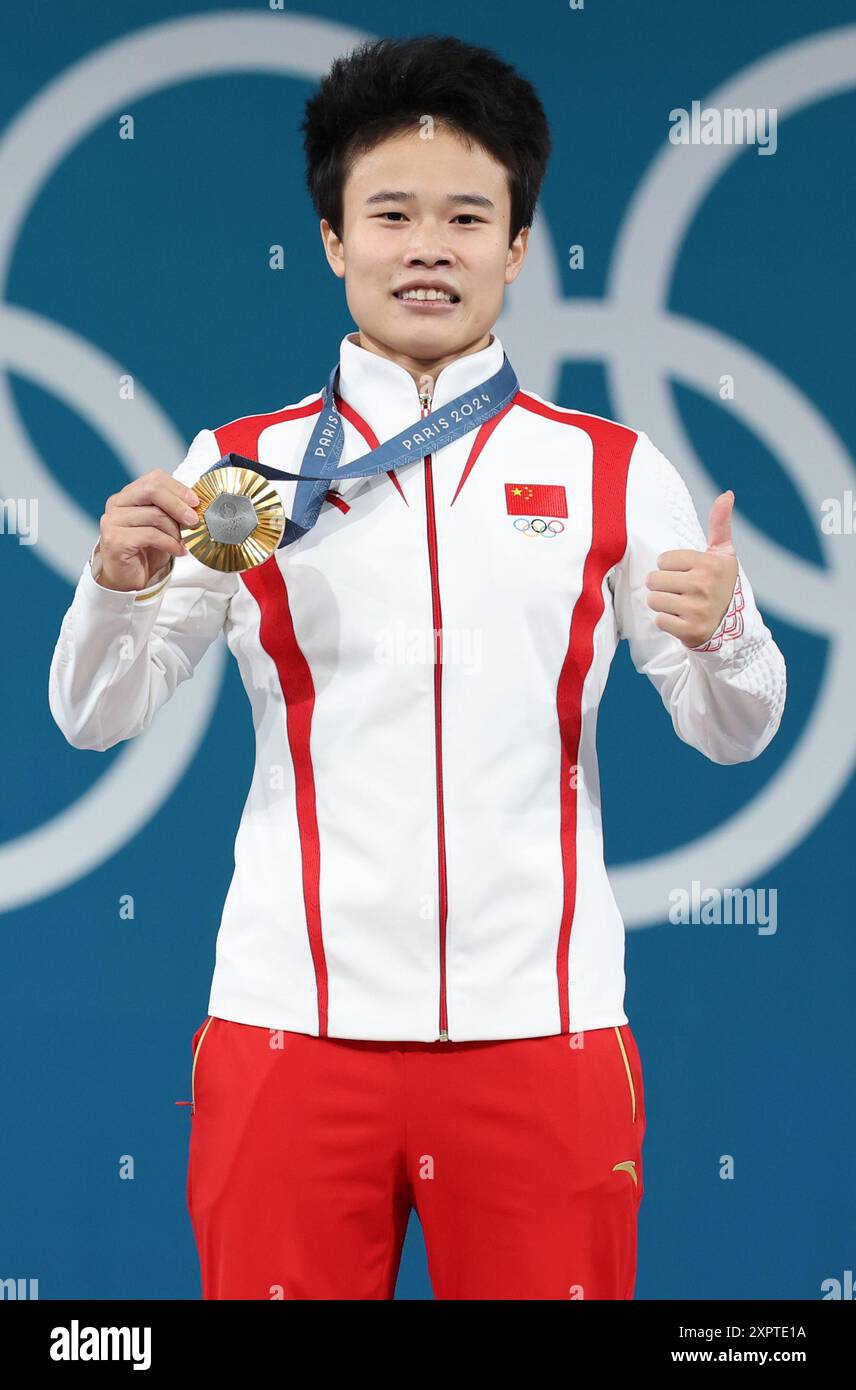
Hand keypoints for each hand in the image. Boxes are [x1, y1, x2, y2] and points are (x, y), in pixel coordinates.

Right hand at [98, 469, 199, 591]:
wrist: (128, 579)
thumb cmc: (146, 550)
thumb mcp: (163, 526)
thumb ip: (172, 511)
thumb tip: (195, 504)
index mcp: (128, 495)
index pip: (154, 479)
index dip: (177, 488)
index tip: (195, 502)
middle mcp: (116, 503)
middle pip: (152, 491)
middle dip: (178, 504)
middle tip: (194, 520)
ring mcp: (112, 521)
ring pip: (154, 515)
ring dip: (175, 530)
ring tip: (183, 542)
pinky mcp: (115, 539)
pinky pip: (150, 535)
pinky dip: (170, 543)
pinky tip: (177, 551)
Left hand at [644, 490, 738, 647]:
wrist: (730, 624)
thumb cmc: (719, 583)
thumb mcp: (722, 553)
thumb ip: (720, 523)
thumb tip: (727, 493)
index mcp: (710, 563)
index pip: (663, 560)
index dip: (669, 567)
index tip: (686, 573)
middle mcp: (704, 585)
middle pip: (654, 580)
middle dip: (662, 585)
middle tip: (679, 591)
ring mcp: (697, 609)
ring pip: (654, 600)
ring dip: (662, 603)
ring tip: (678, 605)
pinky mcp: (690, 630)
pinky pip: (660, 620)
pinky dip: (666, 621)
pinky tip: (680, 619)